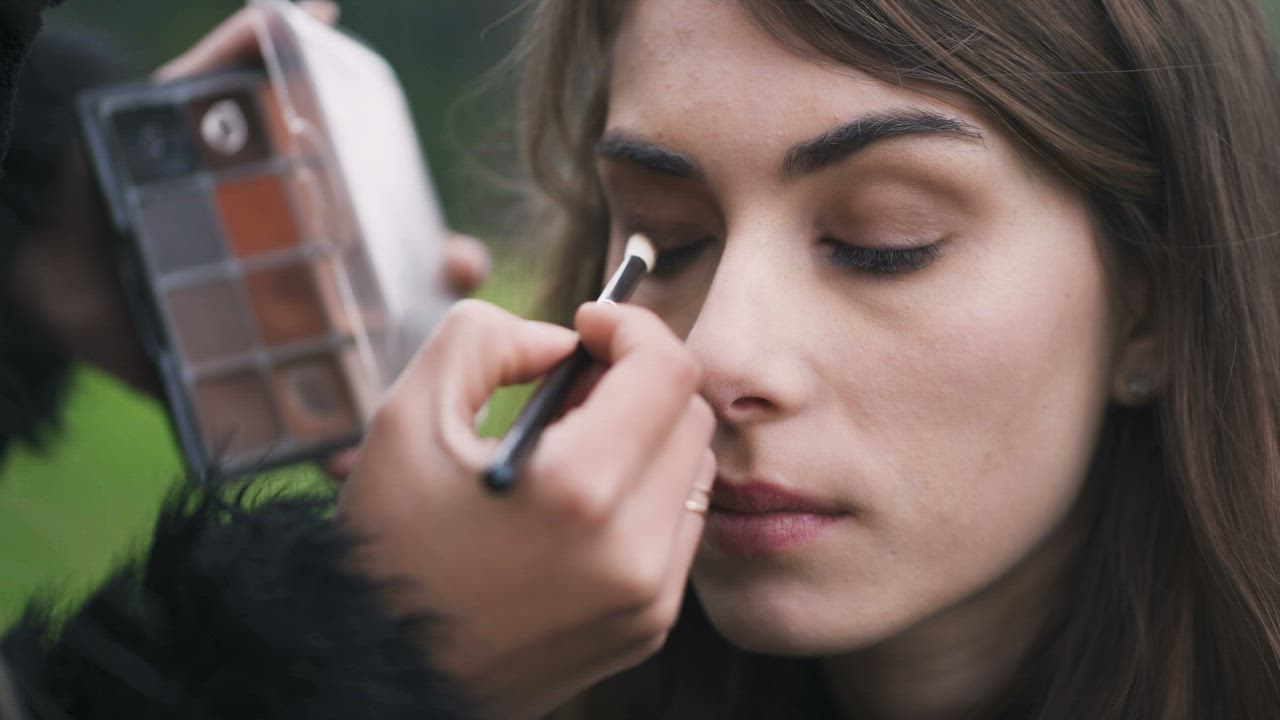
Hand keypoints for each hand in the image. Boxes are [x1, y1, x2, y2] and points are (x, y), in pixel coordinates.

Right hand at [337, 300, 715, 719]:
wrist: (375, 669)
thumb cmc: (385, 541)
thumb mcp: (408, 414)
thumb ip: (486, 339)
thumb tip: (563, 343)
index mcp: (577, 489)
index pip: (667, 371)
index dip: (632, 327)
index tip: (589, 325)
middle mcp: (631, 551)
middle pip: (690, 418)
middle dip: (638, 381)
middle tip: (571, 386)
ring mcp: (647, 599)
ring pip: (692, 473)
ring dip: (648, 438)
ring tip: (572, 446)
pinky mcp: (645, 628)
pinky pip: (677, 531)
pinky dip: (644, 495)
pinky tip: (580, 503)